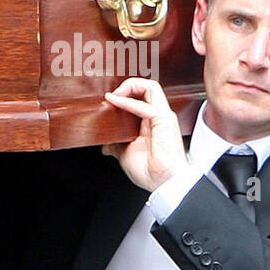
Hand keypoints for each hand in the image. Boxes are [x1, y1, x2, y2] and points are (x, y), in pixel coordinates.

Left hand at [101, 77, 188, 191]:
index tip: (107, 101)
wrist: (164, 183)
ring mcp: (162, 116)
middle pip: (146, 87)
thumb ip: (116, 145)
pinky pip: (145, 104)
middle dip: (127, 85)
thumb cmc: (151, 172)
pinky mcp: (164, 120)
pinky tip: (115, 101)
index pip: (141, 96)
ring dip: (130, 86)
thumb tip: (105, 145)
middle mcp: (158, 116)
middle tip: (110, 95)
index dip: (124, 93)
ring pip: (151, 86)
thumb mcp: (125, 155)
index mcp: (151, 122)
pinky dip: (128, 101)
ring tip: (114, 94)